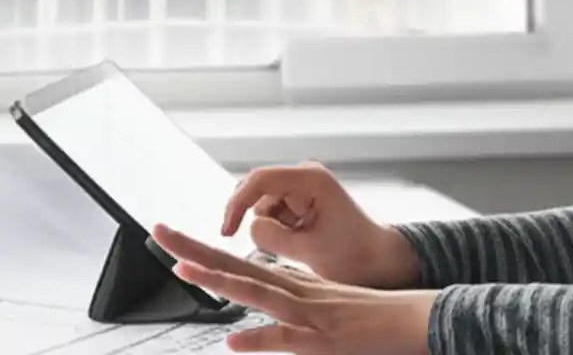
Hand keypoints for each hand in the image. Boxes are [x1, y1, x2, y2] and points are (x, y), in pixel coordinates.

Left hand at [153, 223, 435, 354]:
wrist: (414, 319)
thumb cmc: (370, 319)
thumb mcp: (322, 308)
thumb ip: (285, 312)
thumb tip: (240, 332)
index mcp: (294, 284)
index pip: (238, 261)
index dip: (200, 249)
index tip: (167, 236)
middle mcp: (296, 291)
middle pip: (237, 266)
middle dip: (195, 249)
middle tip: (158, 230)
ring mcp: (308, 313)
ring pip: (259, 292)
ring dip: (221, 280)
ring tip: (185, 270)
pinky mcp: (322, 340)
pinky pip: (286, 339)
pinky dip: (259, 339)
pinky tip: (233, 342)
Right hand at [223, 162, 420, 289]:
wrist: (377, 259)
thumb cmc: (352, 254)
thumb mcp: (308, 250)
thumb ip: (271, 236)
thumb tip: (249, 226)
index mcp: (312, 180)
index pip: (260, 180)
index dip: (237, 203)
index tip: (227, 232)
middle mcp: (306, 176)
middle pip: (256, 188)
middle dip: (251, 217)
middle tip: (253, 243)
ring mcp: (303, 186)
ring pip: (262, 203)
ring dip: (269, 226)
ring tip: (296, 245)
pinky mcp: (301, 199)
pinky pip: (273, 212)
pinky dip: (276, 229)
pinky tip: (297, 241)